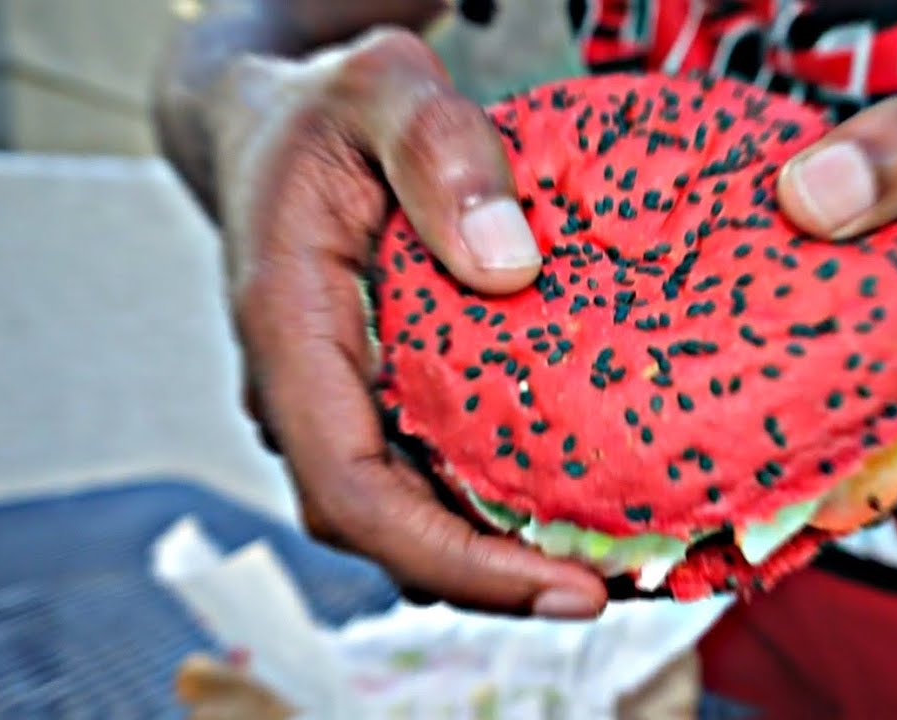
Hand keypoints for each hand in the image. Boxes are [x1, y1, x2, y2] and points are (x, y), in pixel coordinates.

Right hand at [206, 28, 607, 617]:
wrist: (275, 124)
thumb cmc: (330, 105)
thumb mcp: (381, 83)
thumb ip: (438, 150)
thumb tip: (507, 268)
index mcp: (288, 329)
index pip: (353, 488)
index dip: (452, 558)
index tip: (563, 588)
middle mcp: (303, 391)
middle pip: (386, 531)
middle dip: (491, 582)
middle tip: (621, 588)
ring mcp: (335, 405)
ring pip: (407, 517)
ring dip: (498, 559)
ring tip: (619, 564)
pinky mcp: (373, 400)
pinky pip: (427, 475)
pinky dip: (493, 509)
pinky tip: (576, 504)